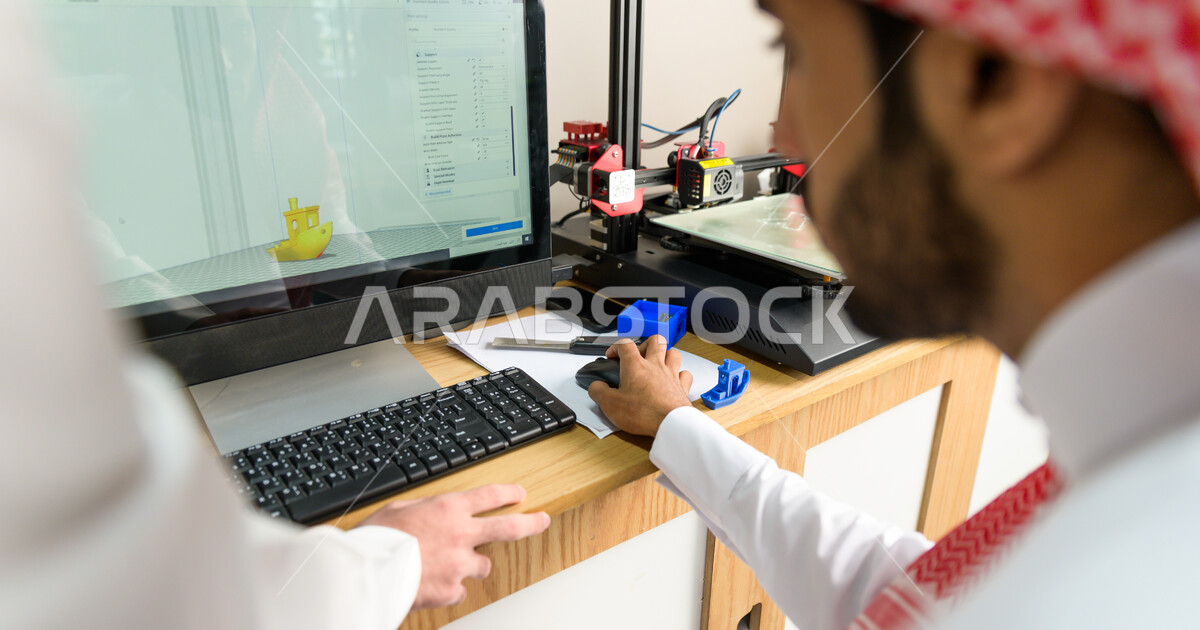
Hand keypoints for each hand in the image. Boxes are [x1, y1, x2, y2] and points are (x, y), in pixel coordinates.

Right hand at [357, 484, 549, 609]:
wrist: (368, 574)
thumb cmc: (377, 539)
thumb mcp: (400, 509)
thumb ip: (425, 510)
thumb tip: (432, 512)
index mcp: (448, 508)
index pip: (489, 496)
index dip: (508, 493)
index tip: (519, 494)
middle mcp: (462, 535)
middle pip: (509, 527)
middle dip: (531, 522)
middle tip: (542, 520)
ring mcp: (460, 564)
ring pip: (483, 565)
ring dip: (471, 565)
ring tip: (448, 565)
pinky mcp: (453, 590)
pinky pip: (459, 590)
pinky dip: (450, 588)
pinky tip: (431, 583)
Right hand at [587, 335, 693, 436]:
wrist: (670, 423)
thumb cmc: (643, 412)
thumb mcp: (610, 404)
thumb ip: (598, 392)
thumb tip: (595, 387)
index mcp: (635, 366)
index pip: (625, 344)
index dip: (616, 347)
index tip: (612, 355)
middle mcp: (655, 365)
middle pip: (654, 341)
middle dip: (645, 344)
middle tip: (639, 354)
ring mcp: (671, 375)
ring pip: (673, 352)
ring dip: (665, 354)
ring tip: (658, 362)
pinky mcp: (682, 387)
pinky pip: (685, 374)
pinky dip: (680, 374)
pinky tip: (674, 379)